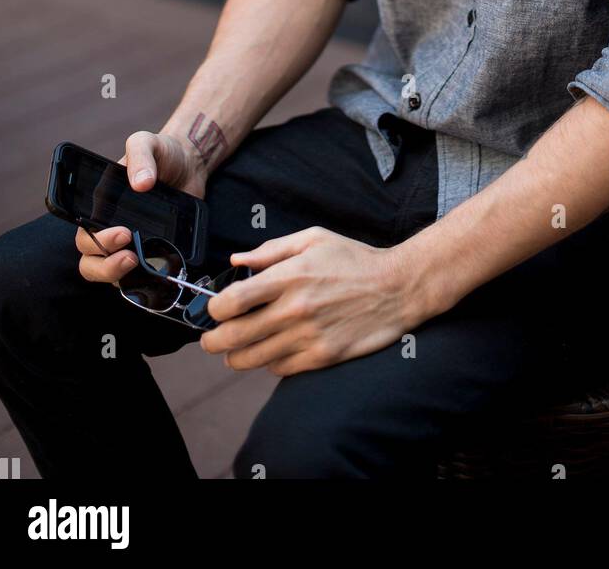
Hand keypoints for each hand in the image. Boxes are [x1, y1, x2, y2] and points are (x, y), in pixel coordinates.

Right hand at [75, 130, 207, 284]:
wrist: (190, 163)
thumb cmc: (163, 152)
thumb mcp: (148, 143)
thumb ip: (140, 155)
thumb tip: (140, 183)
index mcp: (101, 204)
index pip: (83, 232)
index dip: (95, 241)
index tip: (122, 234)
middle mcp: (109, 226)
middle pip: (90, 259)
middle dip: (105, 264)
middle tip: (130, 254)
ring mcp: (129, 242)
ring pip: (108, 273)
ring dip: (118, 275)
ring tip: (140, 262)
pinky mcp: (150, 251)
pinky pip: (137, 276)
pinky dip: (142, 280)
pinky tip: (156, 271)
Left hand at [199, 226, 420, 376]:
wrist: (397, 287)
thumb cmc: (354, 259)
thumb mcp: (314, 238)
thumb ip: (271, 250)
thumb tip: (237, 261)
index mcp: (289, 276)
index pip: (233, 301)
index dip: (214, 309)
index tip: (213, 310)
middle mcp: (295, 309)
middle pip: (234, 337)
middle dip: (213, 341)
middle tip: (211, 339)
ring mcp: (308, 336)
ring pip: (251, 359)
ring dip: (236, 356)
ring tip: (235, 349)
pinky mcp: (322, 357)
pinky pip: (279, 369)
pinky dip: (269, 363)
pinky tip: (273, 350)